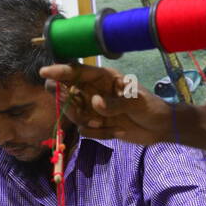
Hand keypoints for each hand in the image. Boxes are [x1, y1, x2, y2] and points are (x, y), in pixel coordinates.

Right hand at [41, 63, 172, 145]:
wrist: (160, 128)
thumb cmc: (151, 108)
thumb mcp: (137, 103)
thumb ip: (115, 103)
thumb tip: (94, 103)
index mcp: (103, 79)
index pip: (77, 72)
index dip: (60, 71)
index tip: (45, 73)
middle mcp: (94, 91)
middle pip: (67, 92)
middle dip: (66, 101)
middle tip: (77, 109)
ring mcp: (94, 109)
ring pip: (74, 114)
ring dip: (86, 122)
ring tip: (106, 124)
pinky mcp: (97, 125)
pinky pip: (86, 131)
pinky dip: (100, 134)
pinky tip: (118, 132)